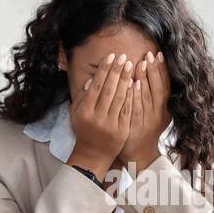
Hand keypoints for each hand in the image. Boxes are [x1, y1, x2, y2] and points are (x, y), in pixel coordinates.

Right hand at [67, 53, 135, 179]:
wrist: (93, 155)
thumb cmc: (84, 131)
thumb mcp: (76, 115)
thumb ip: (82, 97)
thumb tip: (90, 80)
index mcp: (85, 111)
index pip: (96, 86)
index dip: (104, 70)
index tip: (111, 57)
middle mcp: (97, 117)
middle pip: (109, 89)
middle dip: (117, 71)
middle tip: (124, 57)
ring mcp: (110, 124)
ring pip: (120, 98)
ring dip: (126, 80)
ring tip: (132, 65)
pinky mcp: (122, 130)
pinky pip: (128, 110)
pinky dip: (132, 96)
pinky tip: (137, 83)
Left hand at [120, 51, 171, 168]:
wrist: (139, 156)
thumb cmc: (146, 132)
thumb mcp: (157, 116)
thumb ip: (157, 99)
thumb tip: (158, 75)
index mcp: (164, 110)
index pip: (165, 86)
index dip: (163, 71)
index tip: (159, 55)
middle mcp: (157, 115)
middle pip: (157, 89)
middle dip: (154, 70)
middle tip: (149, 54)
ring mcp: (146, 121)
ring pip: (146, 97)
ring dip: (144, 79)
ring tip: (140, 63)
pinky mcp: (135, 127)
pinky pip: (134, 108)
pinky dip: (134, 95)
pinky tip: (131, 84)